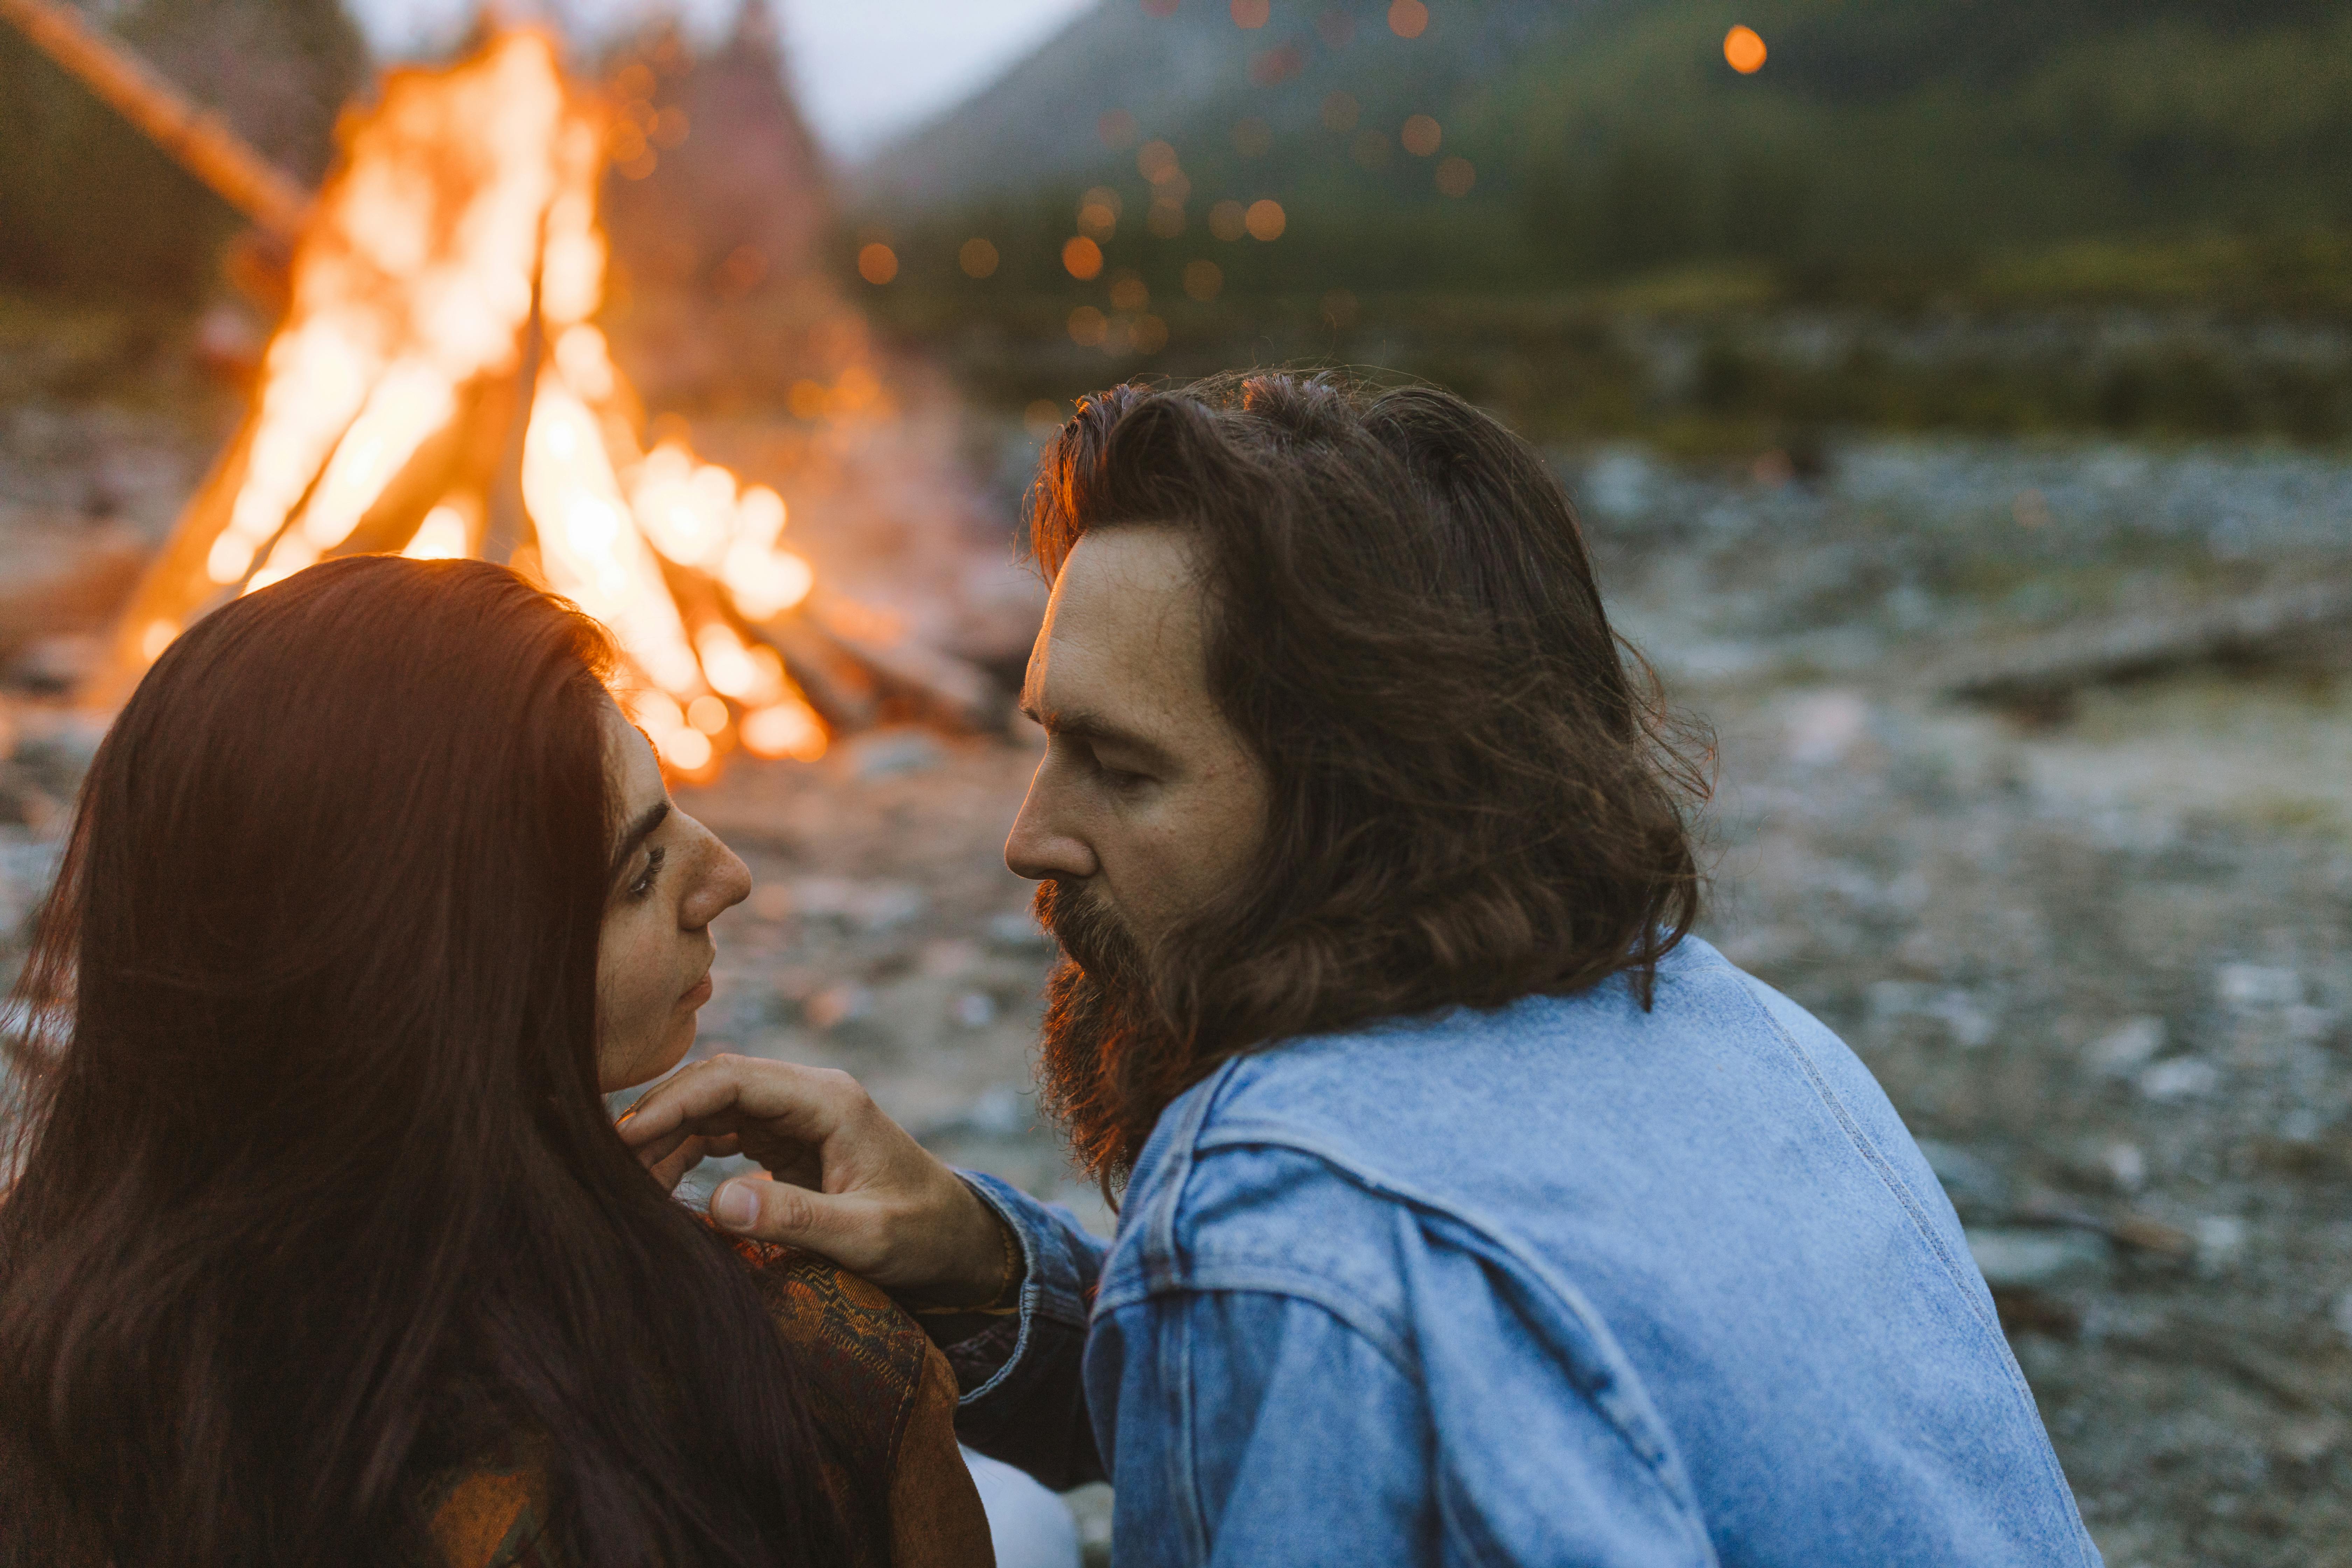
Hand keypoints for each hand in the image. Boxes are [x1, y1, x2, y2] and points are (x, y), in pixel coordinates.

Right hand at [615, 1054, 1011, 1299]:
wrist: (956, 1240)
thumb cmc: (921, 1235)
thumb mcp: (865, 1235)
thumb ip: (795, 1218)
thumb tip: (717, 1204)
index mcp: (829, 1100)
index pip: (735, 1078)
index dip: (675, 1100)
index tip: (625, 1136)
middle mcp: (809, 1096)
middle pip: (716, 1087)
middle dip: (660, 1119)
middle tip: (607, 1166)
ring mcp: (797, 1116)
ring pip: (714, 1111)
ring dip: (669, 1141)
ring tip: (624, 1184)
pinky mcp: (788, 1141)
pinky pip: (725, 1135)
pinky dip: (688, 1157)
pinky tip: (659, 1189)